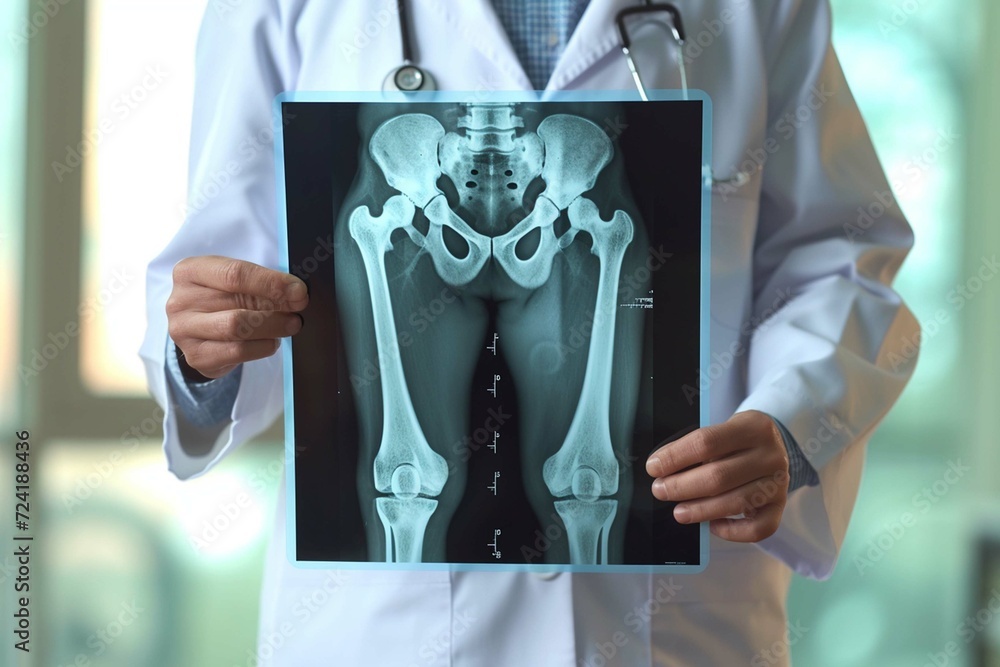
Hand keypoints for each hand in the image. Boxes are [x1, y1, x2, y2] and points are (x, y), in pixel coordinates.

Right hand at [166, 255, 308, 379]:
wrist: (199, 329)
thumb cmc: (222, 297)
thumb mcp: (235, 280)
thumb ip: (261, 282)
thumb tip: (296, 293)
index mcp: (190, 271)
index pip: (235, 274)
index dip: (271, 282)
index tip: (298, 291)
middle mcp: (181, 301)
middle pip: (238, 302)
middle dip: (278, 306)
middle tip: (299, 309)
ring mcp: (184, 331)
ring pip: (238, 328)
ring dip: (273, 327)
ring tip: (291, 324)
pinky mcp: (196, 356)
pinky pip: (237, 352)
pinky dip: (262, 347)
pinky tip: (271, 341)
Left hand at [645, 410, 789, 542]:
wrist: (775, 444)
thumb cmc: (738, 440)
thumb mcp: (723, 429)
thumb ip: (699, 446)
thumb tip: (663, 469)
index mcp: (753, 427)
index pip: (707, 442)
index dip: (676, 457)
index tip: (654, 467)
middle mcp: (771, 455)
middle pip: (720, 475)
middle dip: (682, 486)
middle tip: (660, 490)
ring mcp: (779, 483)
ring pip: (737, 503)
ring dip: (701, 510)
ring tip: (679, 512)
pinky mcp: (781, 506)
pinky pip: (759, 528)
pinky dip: (733, 531)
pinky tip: (713, 526)